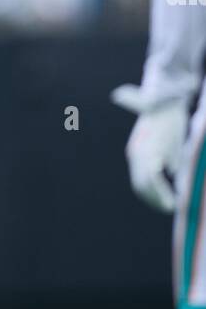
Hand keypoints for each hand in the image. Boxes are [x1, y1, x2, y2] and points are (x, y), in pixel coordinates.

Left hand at [111, 87, 187, 212]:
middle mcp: (136, 153)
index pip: (140, 180)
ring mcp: (142, 153)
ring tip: (169, 207)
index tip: (163, 203)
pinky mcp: (151, 151)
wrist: (167, 100)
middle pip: (140, 185)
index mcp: (136, 151)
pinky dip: (161, 191)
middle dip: (153, 199)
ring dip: (157, 199)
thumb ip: (168, 157)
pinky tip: (172, 200)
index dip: (151, 194)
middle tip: (167, 208)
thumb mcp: (168, 140)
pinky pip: (153, 178)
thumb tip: (172, 170)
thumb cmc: (170, 118)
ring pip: (145, 185)